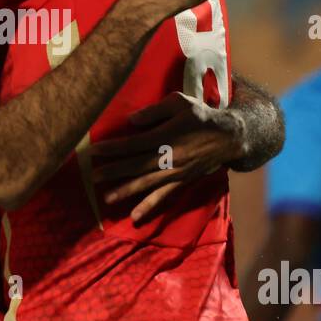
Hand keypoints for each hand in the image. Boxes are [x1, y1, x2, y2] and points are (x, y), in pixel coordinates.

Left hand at [87, 92, 244, 223]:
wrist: (228, 137)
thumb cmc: (201, 116)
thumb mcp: (179, 103)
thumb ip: (154, 111)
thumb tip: (131, 120)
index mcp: (167, 136)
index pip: (133, 144)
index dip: (113, 149)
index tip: (94, 151)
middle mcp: (169, 157)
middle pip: (136, 166)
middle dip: (113, 172)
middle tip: (93, 177)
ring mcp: (175, 172)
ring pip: (147, 183)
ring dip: (126, 191)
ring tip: (106, 198)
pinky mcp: (181, 181)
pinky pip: (163, 196)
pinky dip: (149, 206)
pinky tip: (135, 217)